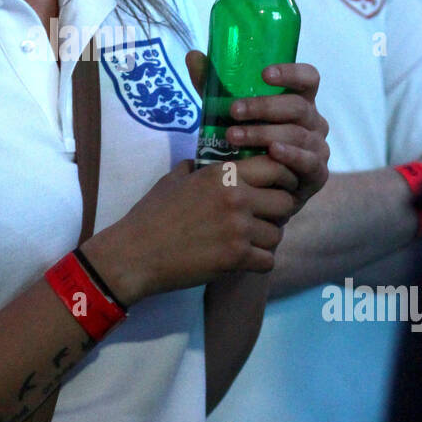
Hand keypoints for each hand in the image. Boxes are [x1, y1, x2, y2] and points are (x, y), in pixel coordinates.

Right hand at [84, 149, 298, 305]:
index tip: (276, 187)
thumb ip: (197, 167)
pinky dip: (258, 263)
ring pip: (278, 234)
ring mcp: (238, 228)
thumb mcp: (173, 179)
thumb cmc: (151, 214)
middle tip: (264, 219)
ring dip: (267, 240)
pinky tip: (243, 261)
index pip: (276, 166)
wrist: (135, 253)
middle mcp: (236, 197)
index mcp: (223, 174)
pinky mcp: (236, 257)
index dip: (282, 178)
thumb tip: (207, 158)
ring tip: (250, 242)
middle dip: (278, 212)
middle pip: (286, 202)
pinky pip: (268, 261)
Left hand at [185, 53, 329, 213]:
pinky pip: (309, 162)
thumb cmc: (243, 142)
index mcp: (299, 100)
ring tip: (233, 136)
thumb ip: (212, 86)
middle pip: (298, 106)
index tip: (263, 74)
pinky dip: (291, 156)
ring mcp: (318, 148)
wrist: (251, 188)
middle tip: (233, 110)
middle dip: (264, 106)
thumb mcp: (226, 112)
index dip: (291, 73)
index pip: (308, 78)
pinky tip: (271, 153)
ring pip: (298, 134)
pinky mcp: (317, 175)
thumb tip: (192, 55)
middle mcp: (314, 122)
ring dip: (264, 133)